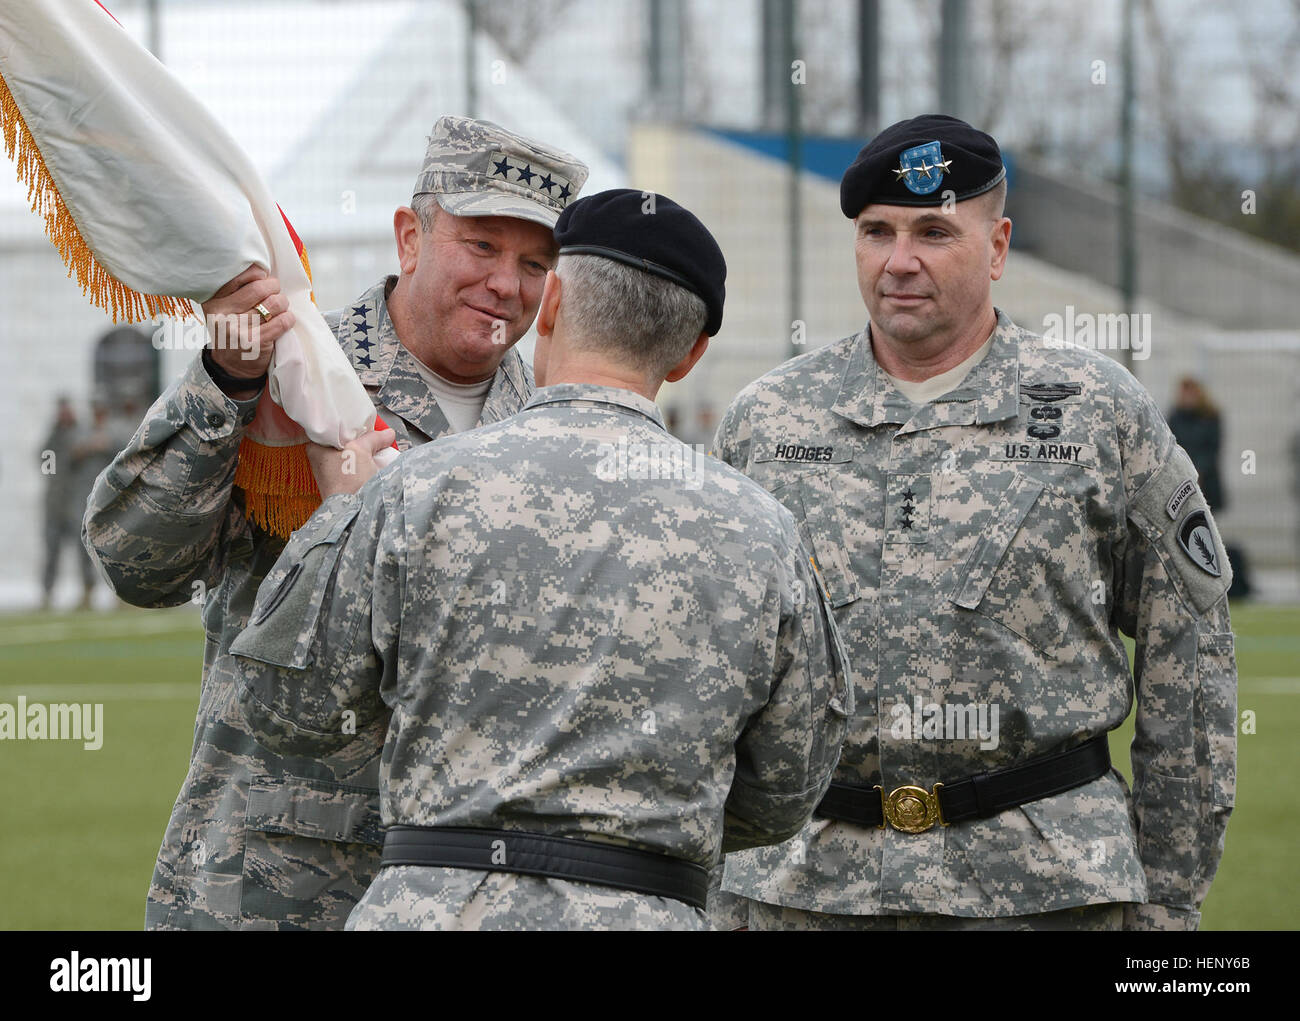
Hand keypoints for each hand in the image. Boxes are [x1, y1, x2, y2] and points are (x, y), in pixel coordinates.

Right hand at [201, 265, 294, 381]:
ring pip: (274, 303)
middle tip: (275, 293)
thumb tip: (263, 269)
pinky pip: (282, 321)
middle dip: (274, 287)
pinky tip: (284, 320)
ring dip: (283, 303)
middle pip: (260, 288)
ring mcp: (238, 329)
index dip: (258, 275)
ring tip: (280, 307)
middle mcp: (222, 313)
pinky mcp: (255, 343)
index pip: (241, 276)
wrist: (231, 366)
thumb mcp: (224, 308)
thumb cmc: (233, 330)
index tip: (262, 279)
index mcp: (213, 300)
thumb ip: (236, 289)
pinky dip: (288, 319)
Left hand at [306, 428, 396, 498]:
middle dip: (360, 438)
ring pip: (352, 455)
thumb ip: (373, 438)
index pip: (331, 428)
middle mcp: (321, 461)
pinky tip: (375, 462)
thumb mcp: (360, 450)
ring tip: (377, 448)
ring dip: (364, 451)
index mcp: (315, 449)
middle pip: (344, 441)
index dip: (347, 423)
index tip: (362, 421)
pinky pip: (356, 468)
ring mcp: (333, 474)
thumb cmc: (346, 481)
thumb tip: (387, 434)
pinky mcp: (345, 484)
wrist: (355, 511)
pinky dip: (365, 464)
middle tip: (373, 434)